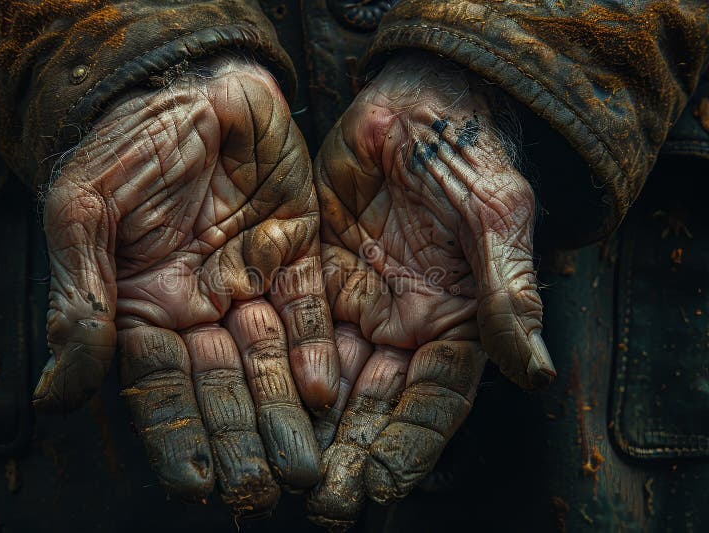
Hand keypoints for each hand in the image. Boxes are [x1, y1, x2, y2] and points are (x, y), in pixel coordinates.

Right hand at [33, 55, 338, 515]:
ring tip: (304, 463)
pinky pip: (308, 307)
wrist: (183, 80)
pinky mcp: (295, 249)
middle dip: (242, 439)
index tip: (197, 486)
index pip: (161, 388)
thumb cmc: (123, 141)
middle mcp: (201, 304)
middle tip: (263, 491)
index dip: (179, 437)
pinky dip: (317, 348)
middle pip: (223, 386)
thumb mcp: (85, 215)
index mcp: (143, 305)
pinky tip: (327, 389)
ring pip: (271, 360)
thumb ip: (81, 301)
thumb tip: (58, 394)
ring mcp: (250, 279)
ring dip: (287, 412)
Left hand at [308, 53, 554, 526]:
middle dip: (350, 454)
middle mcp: (399, 325)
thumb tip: (537, 372)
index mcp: (452, 323)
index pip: (431, 401)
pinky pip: (287, 330)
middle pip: (373, 403)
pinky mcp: (310, 278)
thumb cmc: (467, 155)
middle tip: (324, 503)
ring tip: (282, 472)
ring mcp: (351, 305)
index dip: (408, 444)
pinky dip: (271, 369)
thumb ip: (508, 292)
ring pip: (325, 379)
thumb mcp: (497, 216)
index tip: (381, 487)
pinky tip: (253, 404)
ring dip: (306, 426)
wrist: (412, 105)